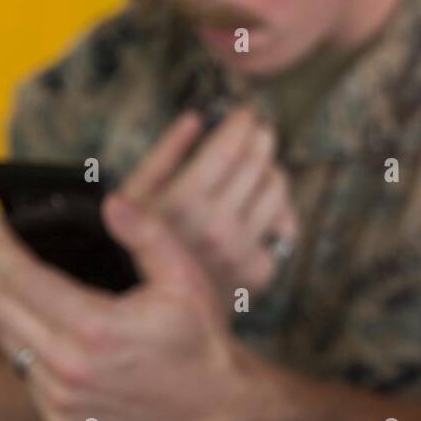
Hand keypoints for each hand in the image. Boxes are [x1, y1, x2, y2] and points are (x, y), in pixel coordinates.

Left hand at [0, 199, 245, 420]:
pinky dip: (28, 344)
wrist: (210, 405)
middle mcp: (70, 366)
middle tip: (5, 249)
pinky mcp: (60, 417)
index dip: (0, 246)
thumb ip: (146, 234)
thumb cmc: (199, 338)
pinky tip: (50, 328)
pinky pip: (24, 372)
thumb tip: (110, 204)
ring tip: (25, 284)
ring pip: (6, 341)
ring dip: (8, 308)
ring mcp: (61, 397)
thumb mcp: (185, 276)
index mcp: (96, 327)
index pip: (20, 278)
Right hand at [119, 105, 297, 301]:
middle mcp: (214, 230)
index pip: (228, 149)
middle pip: (258, 162)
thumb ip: (166, 152)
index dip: (241, 123)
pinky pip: (283, 224)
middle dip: (261, 137)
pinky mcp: (259, 272)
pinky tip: (252, 211)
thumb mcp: (137, 192)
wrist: (159, 308)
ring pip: (276, 187)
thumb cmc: (145, 238)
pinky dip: (273, 212)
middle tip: (258, 130)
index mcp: (180, 205)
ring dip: (269, 170)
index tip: (246, 111)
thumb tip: (197, 118)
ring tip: (254, 170)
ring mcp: (240, 253)